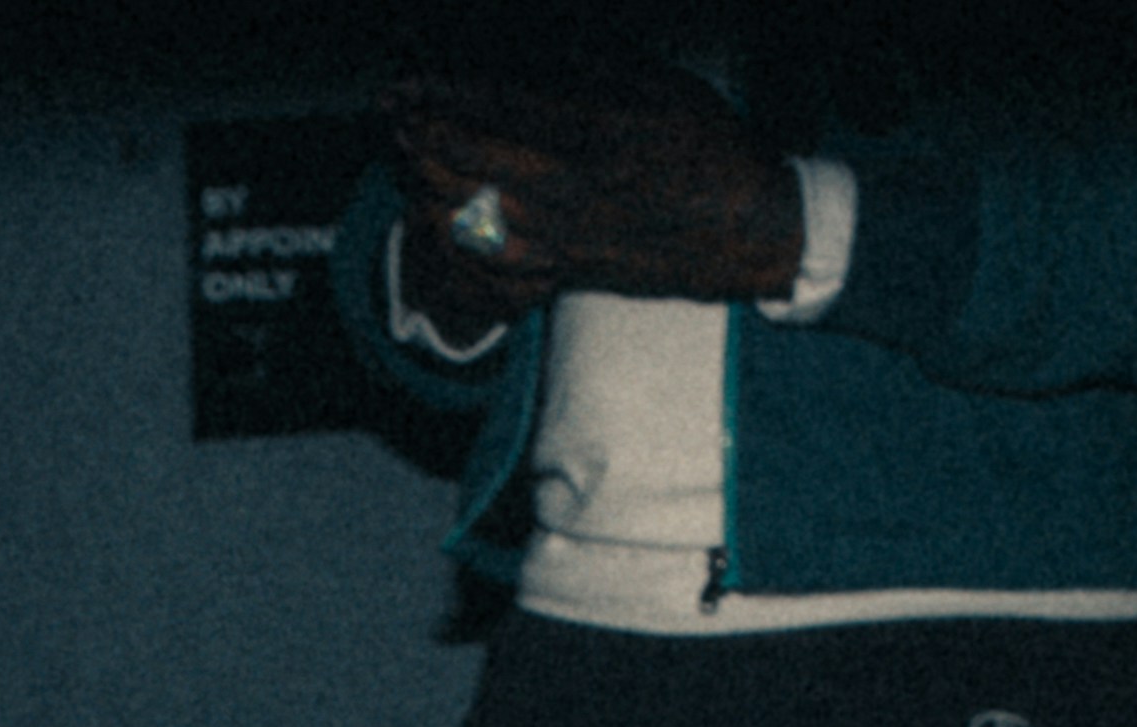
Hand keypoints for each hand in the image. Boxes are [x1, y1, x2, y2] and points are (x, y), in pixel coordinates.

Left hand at [388, 67, 802, 308]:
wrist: (743, 230)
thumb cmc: (706, 148)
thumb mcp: (656, 83)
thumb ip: (588, 63)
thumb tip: (528, 46)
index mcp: (591, 130)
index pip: (495, 106)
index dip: (441, 93)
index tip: (407, 81)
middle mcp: (568, 185)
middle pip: (467, 160)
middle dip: (418, 135)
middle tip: (394, 115)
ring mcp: (561, 234)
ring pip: (467, 214)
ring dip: (426, 183)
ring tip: (408, 158)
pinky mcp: (562, 269)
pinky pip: (490, 263)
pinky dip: (455, 239)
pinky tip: (436, 218)